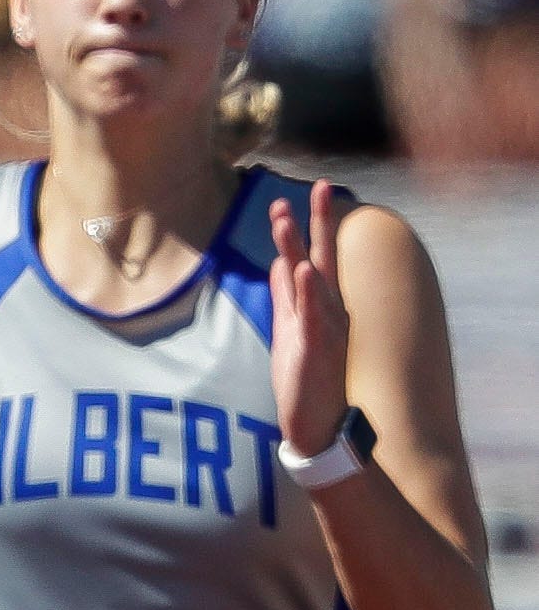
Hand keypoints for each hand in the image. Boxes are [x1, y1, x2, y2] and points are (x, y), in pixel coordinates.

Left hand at [267, 179, 350, 450]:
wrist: (316, 424)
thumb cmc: (304, 377)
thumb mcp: (290, 330)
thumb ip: (287, 297)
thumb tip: (282, 264)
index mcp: (318, 305)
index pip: (313, 256)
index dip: (307, 226)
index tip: (298, 195)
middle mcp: (327, 310)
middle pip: (322, 257)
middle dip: (319, 222)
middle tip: (319, 185)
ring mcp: (324, 327)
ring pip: (313, 280)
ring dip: (300, 248)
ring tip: (288, 217)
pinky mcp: (316, 348)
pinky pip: (312, 316)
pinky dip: (309, 292)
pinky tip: (304, 270)